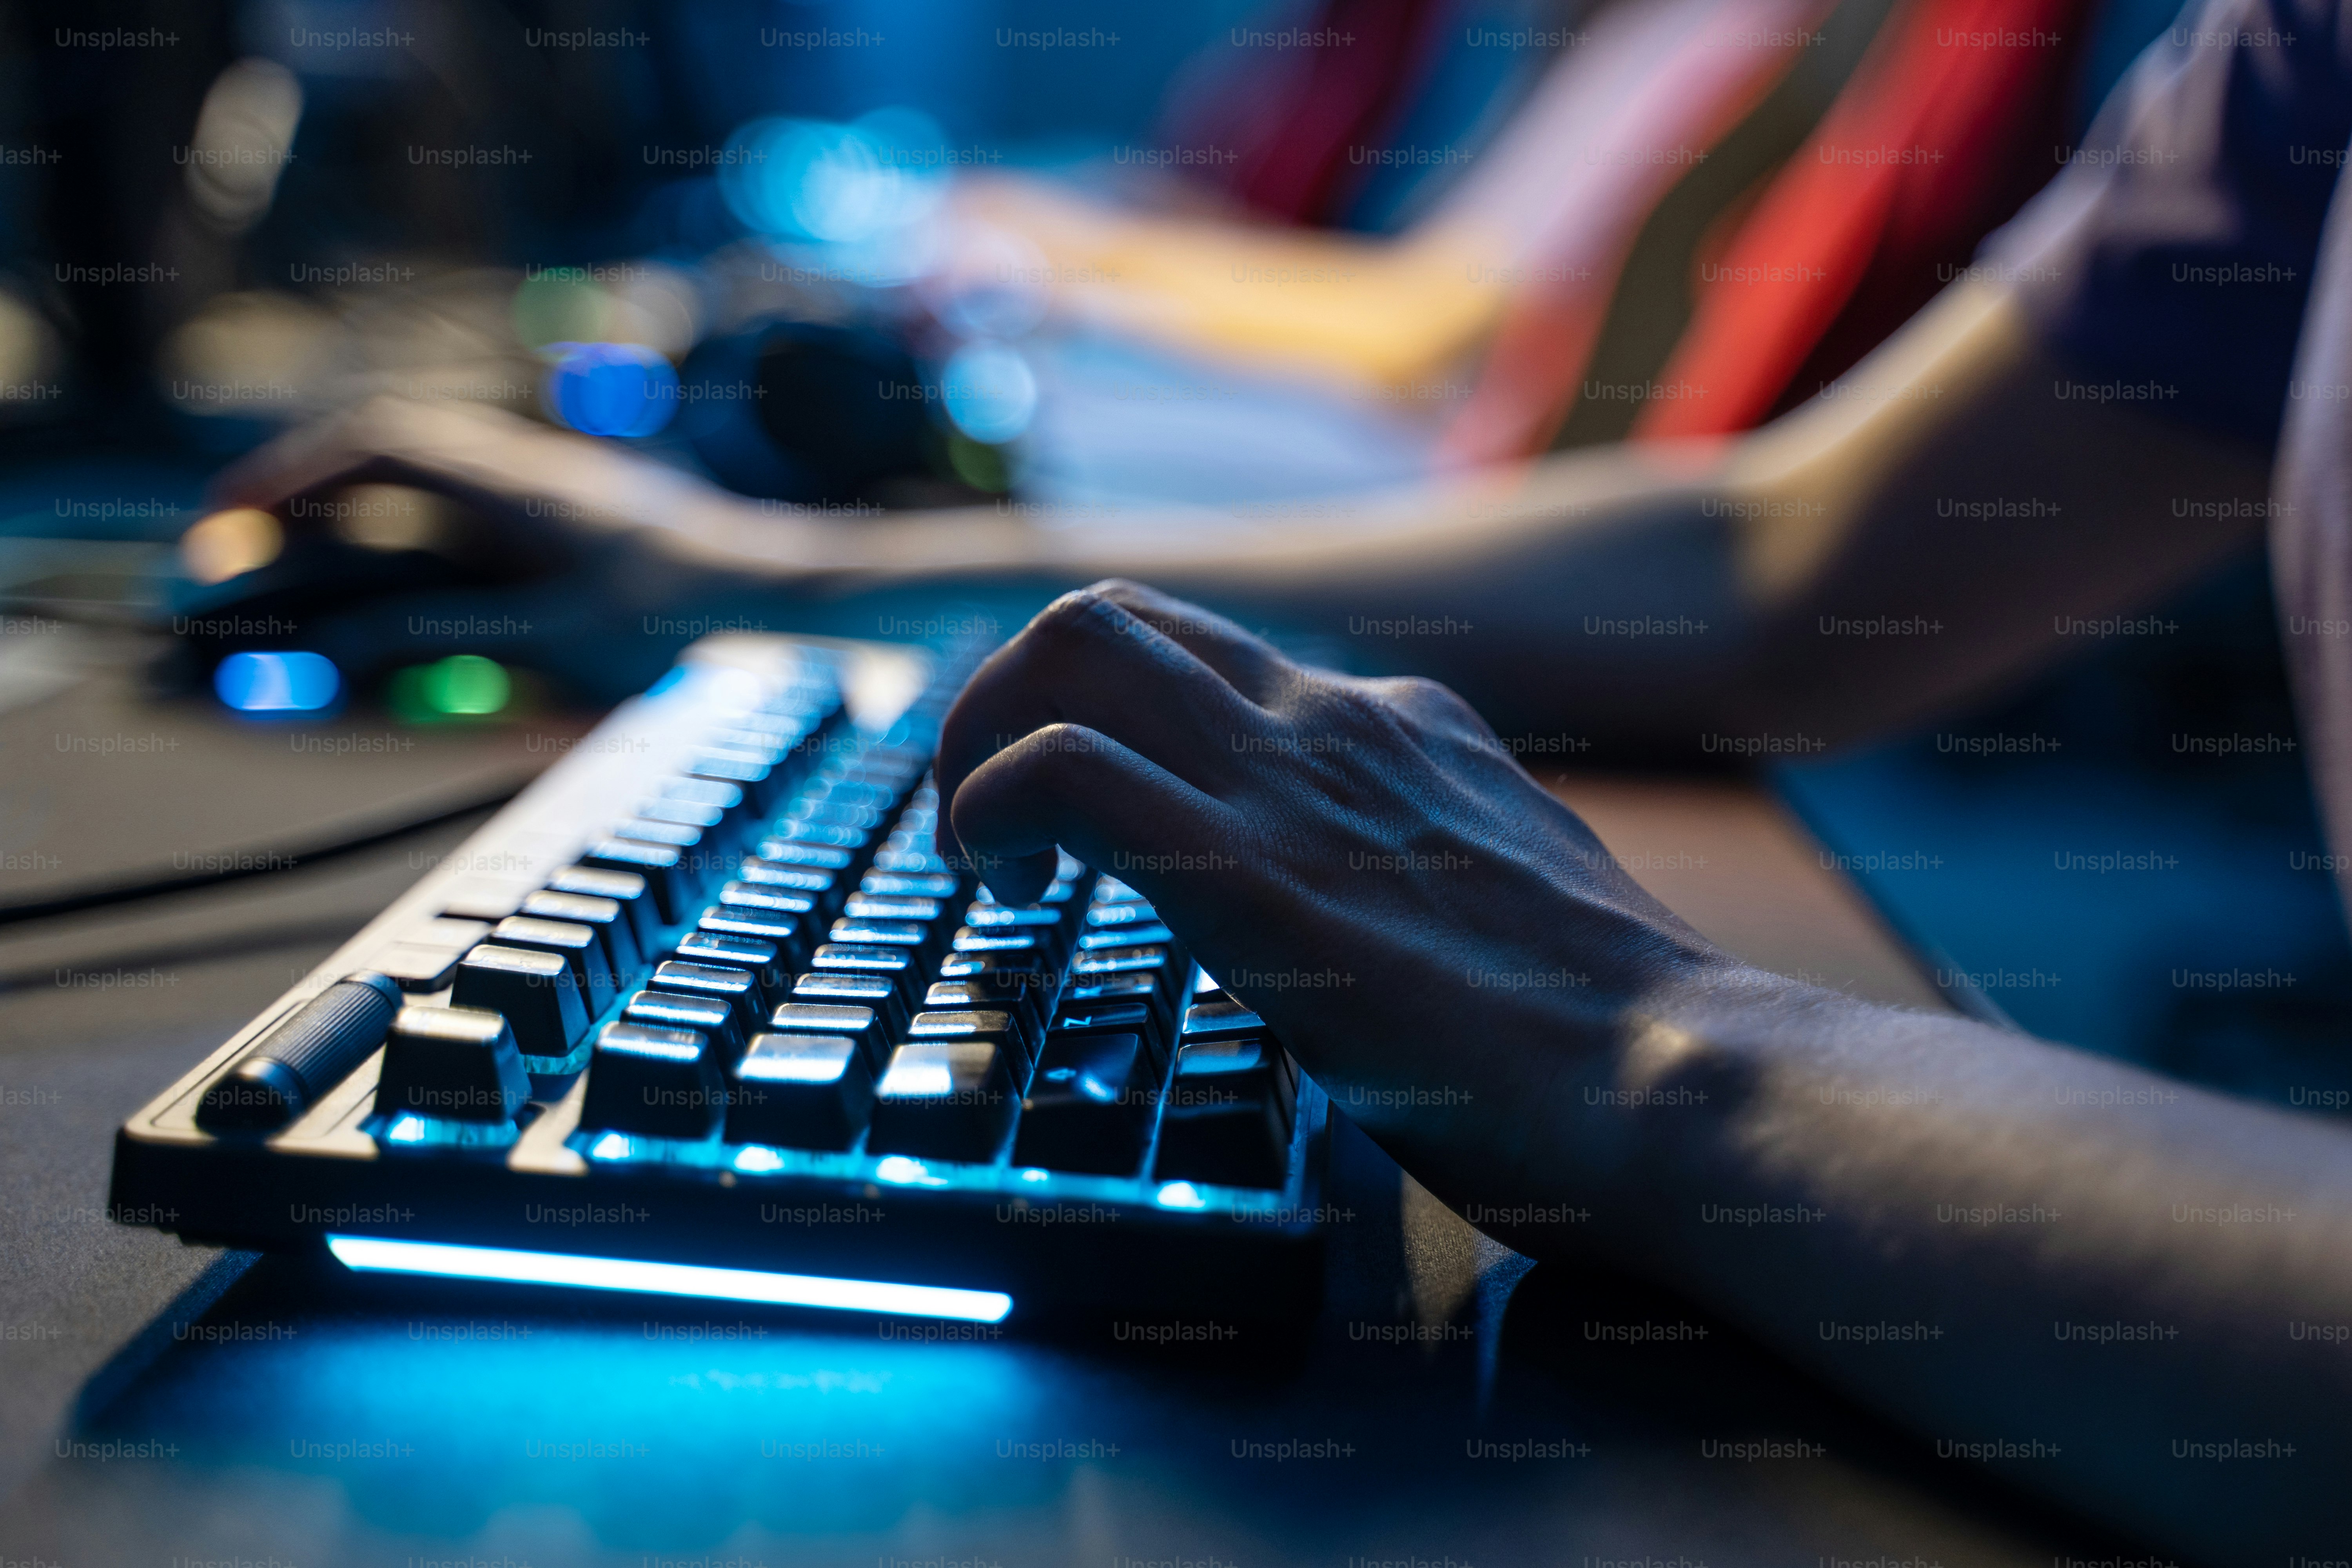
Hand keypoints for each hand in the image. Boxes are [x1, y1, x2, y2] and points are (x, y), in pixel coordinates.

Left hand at [935, 580, 1738, 1238]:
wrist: (1681, 1075)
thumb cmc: (1616, 1033)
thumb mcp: (1510, 905)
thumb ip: (1435, 877)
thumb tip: (1386, 910)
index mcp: (1401, 730)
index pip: (1217, 664)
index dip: (1118, 723)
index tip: (1086, 825)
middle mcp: (1338, 720)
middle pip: (1119, 617)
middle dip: (1012, 694)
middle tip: (997, 822)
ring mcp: (1292, 784)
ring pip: (1077, 643)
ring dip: (984, 731)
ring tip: (987, 855)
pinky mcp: (1250, 873)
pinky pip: (1064, 771)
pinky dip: (990, 805)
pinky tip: (1001, 889)